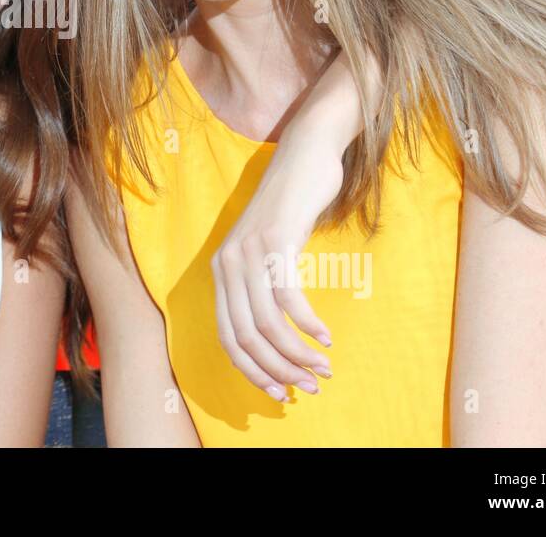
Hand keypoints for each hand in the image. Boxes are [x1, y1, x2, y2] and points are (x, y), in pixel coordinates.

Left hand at [211, 140, 339, 401]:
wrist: (305, 154)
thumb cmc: (293, 206)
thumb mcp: (269, 249)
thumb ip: (264, 284)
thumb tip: (278, 336)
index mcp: (221, 271)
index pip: (228, 337)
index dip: (254, 370)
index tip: (281, 391)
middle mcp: (227, 263)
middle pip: (246, 336)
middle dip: (278, 370)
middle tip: (310, 386)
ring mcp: (249, 251)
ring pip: (267, 322)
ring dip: (297, 353)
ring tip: (323, 368)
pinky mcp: (275, 240)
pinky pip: (288, 296)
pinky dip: (307, 323)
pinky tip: (324, 336)